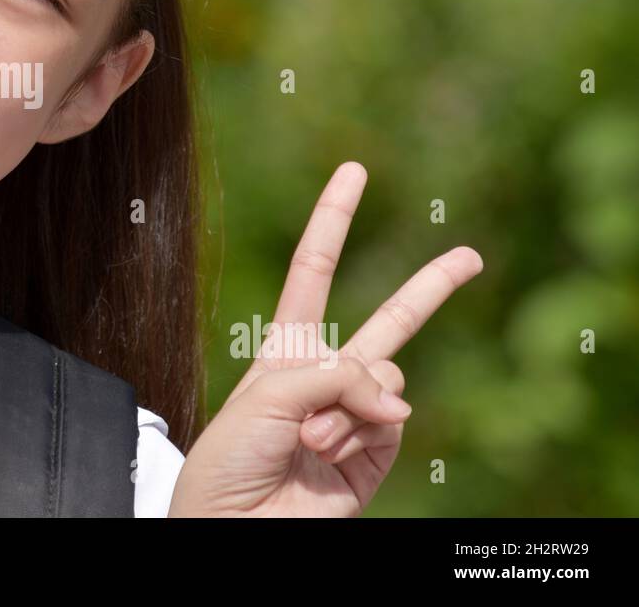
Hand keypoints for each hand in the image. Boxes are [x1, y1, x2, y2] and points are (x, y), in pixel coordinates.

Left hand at [167, 162, 483, 516]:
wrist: (232, 526)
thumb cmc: (229, 456)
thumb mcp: (267, 391)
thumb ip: (337, 375)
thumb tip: (398, 401)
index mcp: (286, 350)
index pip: (314, 272)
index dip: (333, 221)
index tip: (354, 173)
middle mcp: (324, 377)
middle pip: (390, 321)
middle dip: (430, 289)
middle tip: (471, 256)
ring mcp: (354, 416)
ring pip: (388, 376)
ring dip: (348, 405)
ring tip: (310, 437)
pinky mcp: (374, 456)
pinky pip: (390, 422)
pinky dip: (363, 433)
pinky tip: (330, 453)